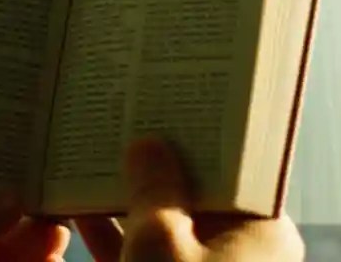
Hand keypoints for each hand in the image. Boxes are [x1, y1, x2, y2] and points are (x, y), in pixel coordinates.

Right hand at [74, 138, 303, 260]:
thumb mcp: (159, 241)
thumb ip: (153, 186)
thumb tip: (149, 145)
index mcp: (264, 228)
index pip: (235, 162)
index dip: (199, 129)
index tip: (164, 95)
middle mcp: (247, 252)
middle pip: (200, 192)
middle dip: (156, 163)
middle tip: (118, 118)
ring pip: (171, 227)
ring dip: (130, 200)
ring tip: (87, 156)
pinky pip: (151, 258)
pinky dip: (119, 238)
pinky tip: (76, 211)